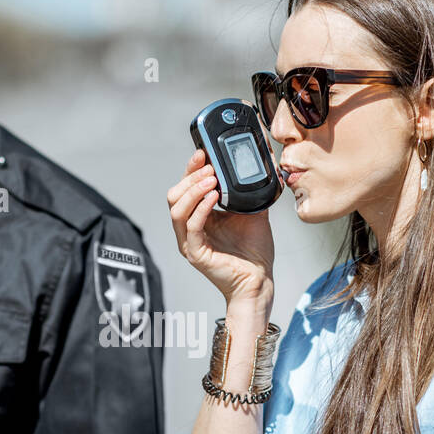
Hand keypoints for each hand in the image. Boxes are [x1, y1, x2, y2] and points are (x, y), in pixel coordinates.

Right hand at [167, 147, 275, 305]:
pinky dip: (201, 208)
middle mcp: (189, 229)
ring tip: (212, 179)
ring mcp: (190, 242)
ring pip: (177, 209)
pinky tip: (214, 196)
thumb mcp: (250, 212)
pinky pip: (192, 226)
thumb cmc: (253, 251)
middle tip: (210, 167)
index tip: (203, 153)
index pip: (184, 188)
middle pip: (174, 196)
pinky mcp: (196, 254)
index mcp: (198, 218)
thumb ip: (246, 191)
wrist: (259, 279)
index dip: (190, 169)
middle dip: (190, 177)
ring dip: (194, 190)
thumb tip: (254, 167)